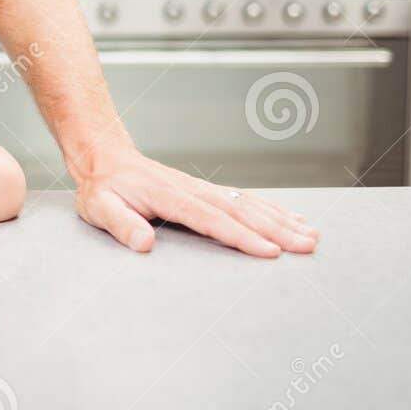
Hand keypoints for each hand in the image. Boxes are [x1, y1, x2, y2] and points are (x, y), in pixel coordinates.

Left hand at [72, 146, 318, 257]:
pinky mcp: (206, 191)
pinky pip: (244, 200)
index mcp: (170, 195)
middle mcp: (193, 189)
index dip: (242, 237)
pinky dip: (271, 209)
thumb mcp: (99, 207)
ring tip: (311, 234)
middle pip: (241, 211)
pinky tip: (291, 218)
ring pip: (248, 204)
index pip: (212, 220)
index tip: (269, 251)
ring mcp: (202, 188)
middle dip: (277, 230)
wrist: (104, 158)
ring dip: (281, 219)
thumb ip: (122, 224)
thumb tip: (144, 243)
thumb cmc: (102, 187)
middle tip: (307, 246)